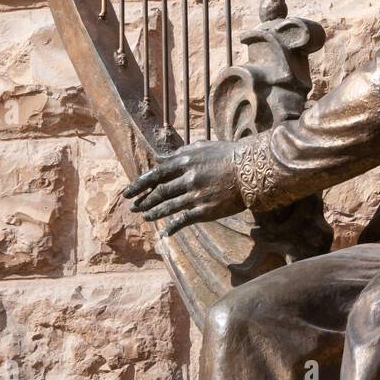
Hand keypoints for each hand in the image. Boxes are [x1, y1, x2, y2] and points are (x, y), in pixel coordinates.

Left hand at [123, 140, 243, 235]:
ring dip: (154, 213)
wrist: (251, 170)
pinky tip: (165, 232)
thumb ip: (181, 153)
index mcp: (185, 162)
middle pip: (159, 192)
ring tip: (144, 217)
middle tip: (132, 207)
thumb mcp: (202, 147)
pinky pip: (184, 220)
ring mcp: (196, 195)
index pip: (156, 175)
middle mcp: (188, 178)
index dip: (139, 185)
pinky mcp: (206, 210)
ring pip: (168, 207)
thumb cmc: (227, 155)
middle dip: (143, 200)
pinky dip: (172, 227)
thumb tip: (161, 157)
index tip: (128, 192)